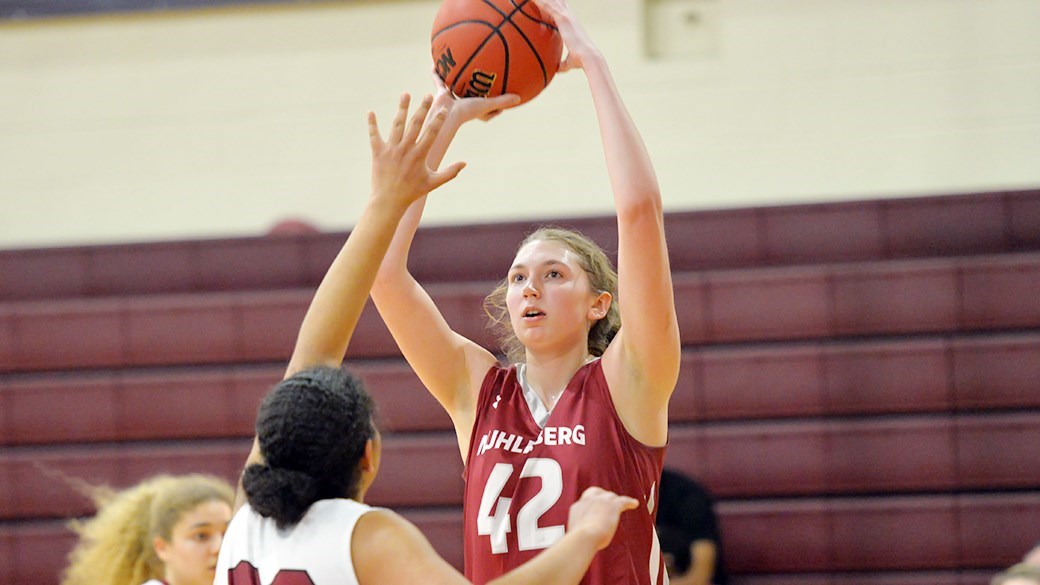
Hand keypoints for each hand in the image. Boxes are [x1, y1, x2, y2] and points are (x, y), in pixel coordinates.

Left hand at [368, 93, 464, 207]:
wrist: (389, 201)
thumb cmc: (412, 192)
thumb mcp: (433, 183)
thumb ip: (450, 172)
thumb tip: (465, 163)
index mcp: (420, 155)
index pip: (431, 133)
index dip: (438, 120)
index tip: (443, 109)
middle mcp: (406, 149)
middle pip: (415, 124)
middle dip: (423, 108)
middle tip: (428, 95)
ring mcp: (391, 150)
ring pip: (397, 124)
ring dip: (402, 108)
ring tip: (406, 94)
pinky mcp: (378, 152)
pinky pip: (374, 135)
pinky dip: (372, 124)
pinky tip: (370, 112)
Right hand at [431, 69, 520, 122]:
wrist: (445, 115)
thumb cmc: (467, 112)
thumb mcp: (487, 104)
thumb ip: (502, 101)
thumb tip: (519, 98)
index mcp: (476, 110)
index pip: (490, 110)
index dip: (497, 107)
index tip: (504, 100)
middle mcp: (464, 104)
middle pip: (473, 96)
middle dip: (478, 90)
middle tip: (485, 80)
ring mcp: (452, 98)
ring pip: (455, 86)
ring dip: (457, 78)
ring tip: (460, 67)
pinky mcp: (441, 92)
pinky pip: (439, 80)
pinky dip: (436, 72)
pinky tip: (435, 61)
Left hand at [530, 0, 601, 71]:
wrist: (588, 57)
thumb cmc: (580, 61)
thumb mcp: (570, 61)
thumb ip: (563, 64)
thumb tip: (558, 69)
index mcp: (571, 24)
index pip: (561, 12)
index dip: (554, 6)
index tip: (545, 4)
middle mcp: (570, 17)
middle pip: (558, 2)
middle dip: (549, 0)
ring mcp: (566, 16)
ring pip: (552, 2)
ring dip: (542, 0)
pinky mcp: (563, 18)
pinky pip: (548, 6)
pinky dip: (540, 2)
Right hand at [566, 486, 638, 549]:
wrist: (584, 538)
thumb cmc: (580, 542)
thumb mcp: (577, 535)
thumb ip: (581, 532)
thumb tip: (583, 538)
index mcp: (577, 508)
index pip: (586, 501)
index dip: (592, 503)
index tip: (595, 508)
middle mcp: (588, 500)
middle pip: (598, 493)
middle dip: (603, 496)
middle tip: (609, 502)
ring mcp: (601, 501)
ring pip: (611, 496)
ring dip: (616, 500)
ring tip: (623, 503)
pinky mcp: (613, 505)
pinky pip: (623, 500)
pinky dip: (630, 502)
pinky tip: (635, 504)